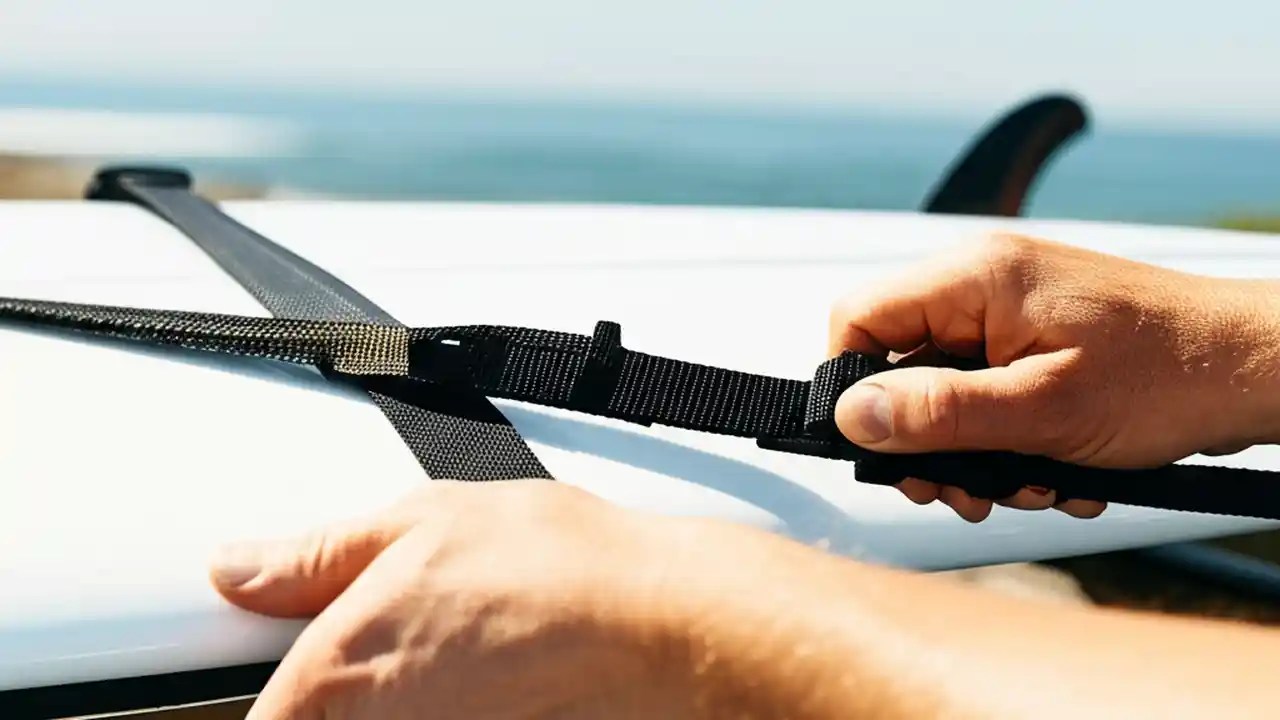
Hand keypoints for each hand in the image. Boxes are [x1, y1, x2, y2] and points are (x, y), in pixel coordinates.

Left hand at [209, 480, 689, 718]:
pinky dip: (454, 701)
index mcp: (338, 671)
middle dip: (344, 686)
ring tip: (457, 641)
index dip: (273, 689)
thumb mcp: (415, 522)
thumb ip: (312, 557)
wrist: (657, 623)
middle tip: (404, 630)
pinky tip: (492, 664)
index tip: (289, 658)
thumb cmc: (554, 567)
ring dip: (403, 693)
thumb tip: (239, 569)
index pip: (260, 719)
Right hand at [828, 234, 1279, 521]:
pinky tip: (1051, 469)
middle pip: (897, 362)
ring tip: (1025, 486)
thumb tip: (849, 416)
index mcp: (973, 278)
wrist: (1253, 368)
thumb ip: (938, 412)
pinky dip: (1007, 438)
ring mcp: (1008, 308)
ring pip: (942, 386)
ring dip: (972, 450)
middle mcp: (982, 282)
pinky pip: (986, 390)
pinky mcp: (1032, 335)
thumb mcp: (1042, 410)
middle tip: (961, 490)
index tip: (886, 447)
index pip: (858, 318)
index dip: (853, 387)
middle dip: (924, 439)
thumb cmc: (1167, 377)